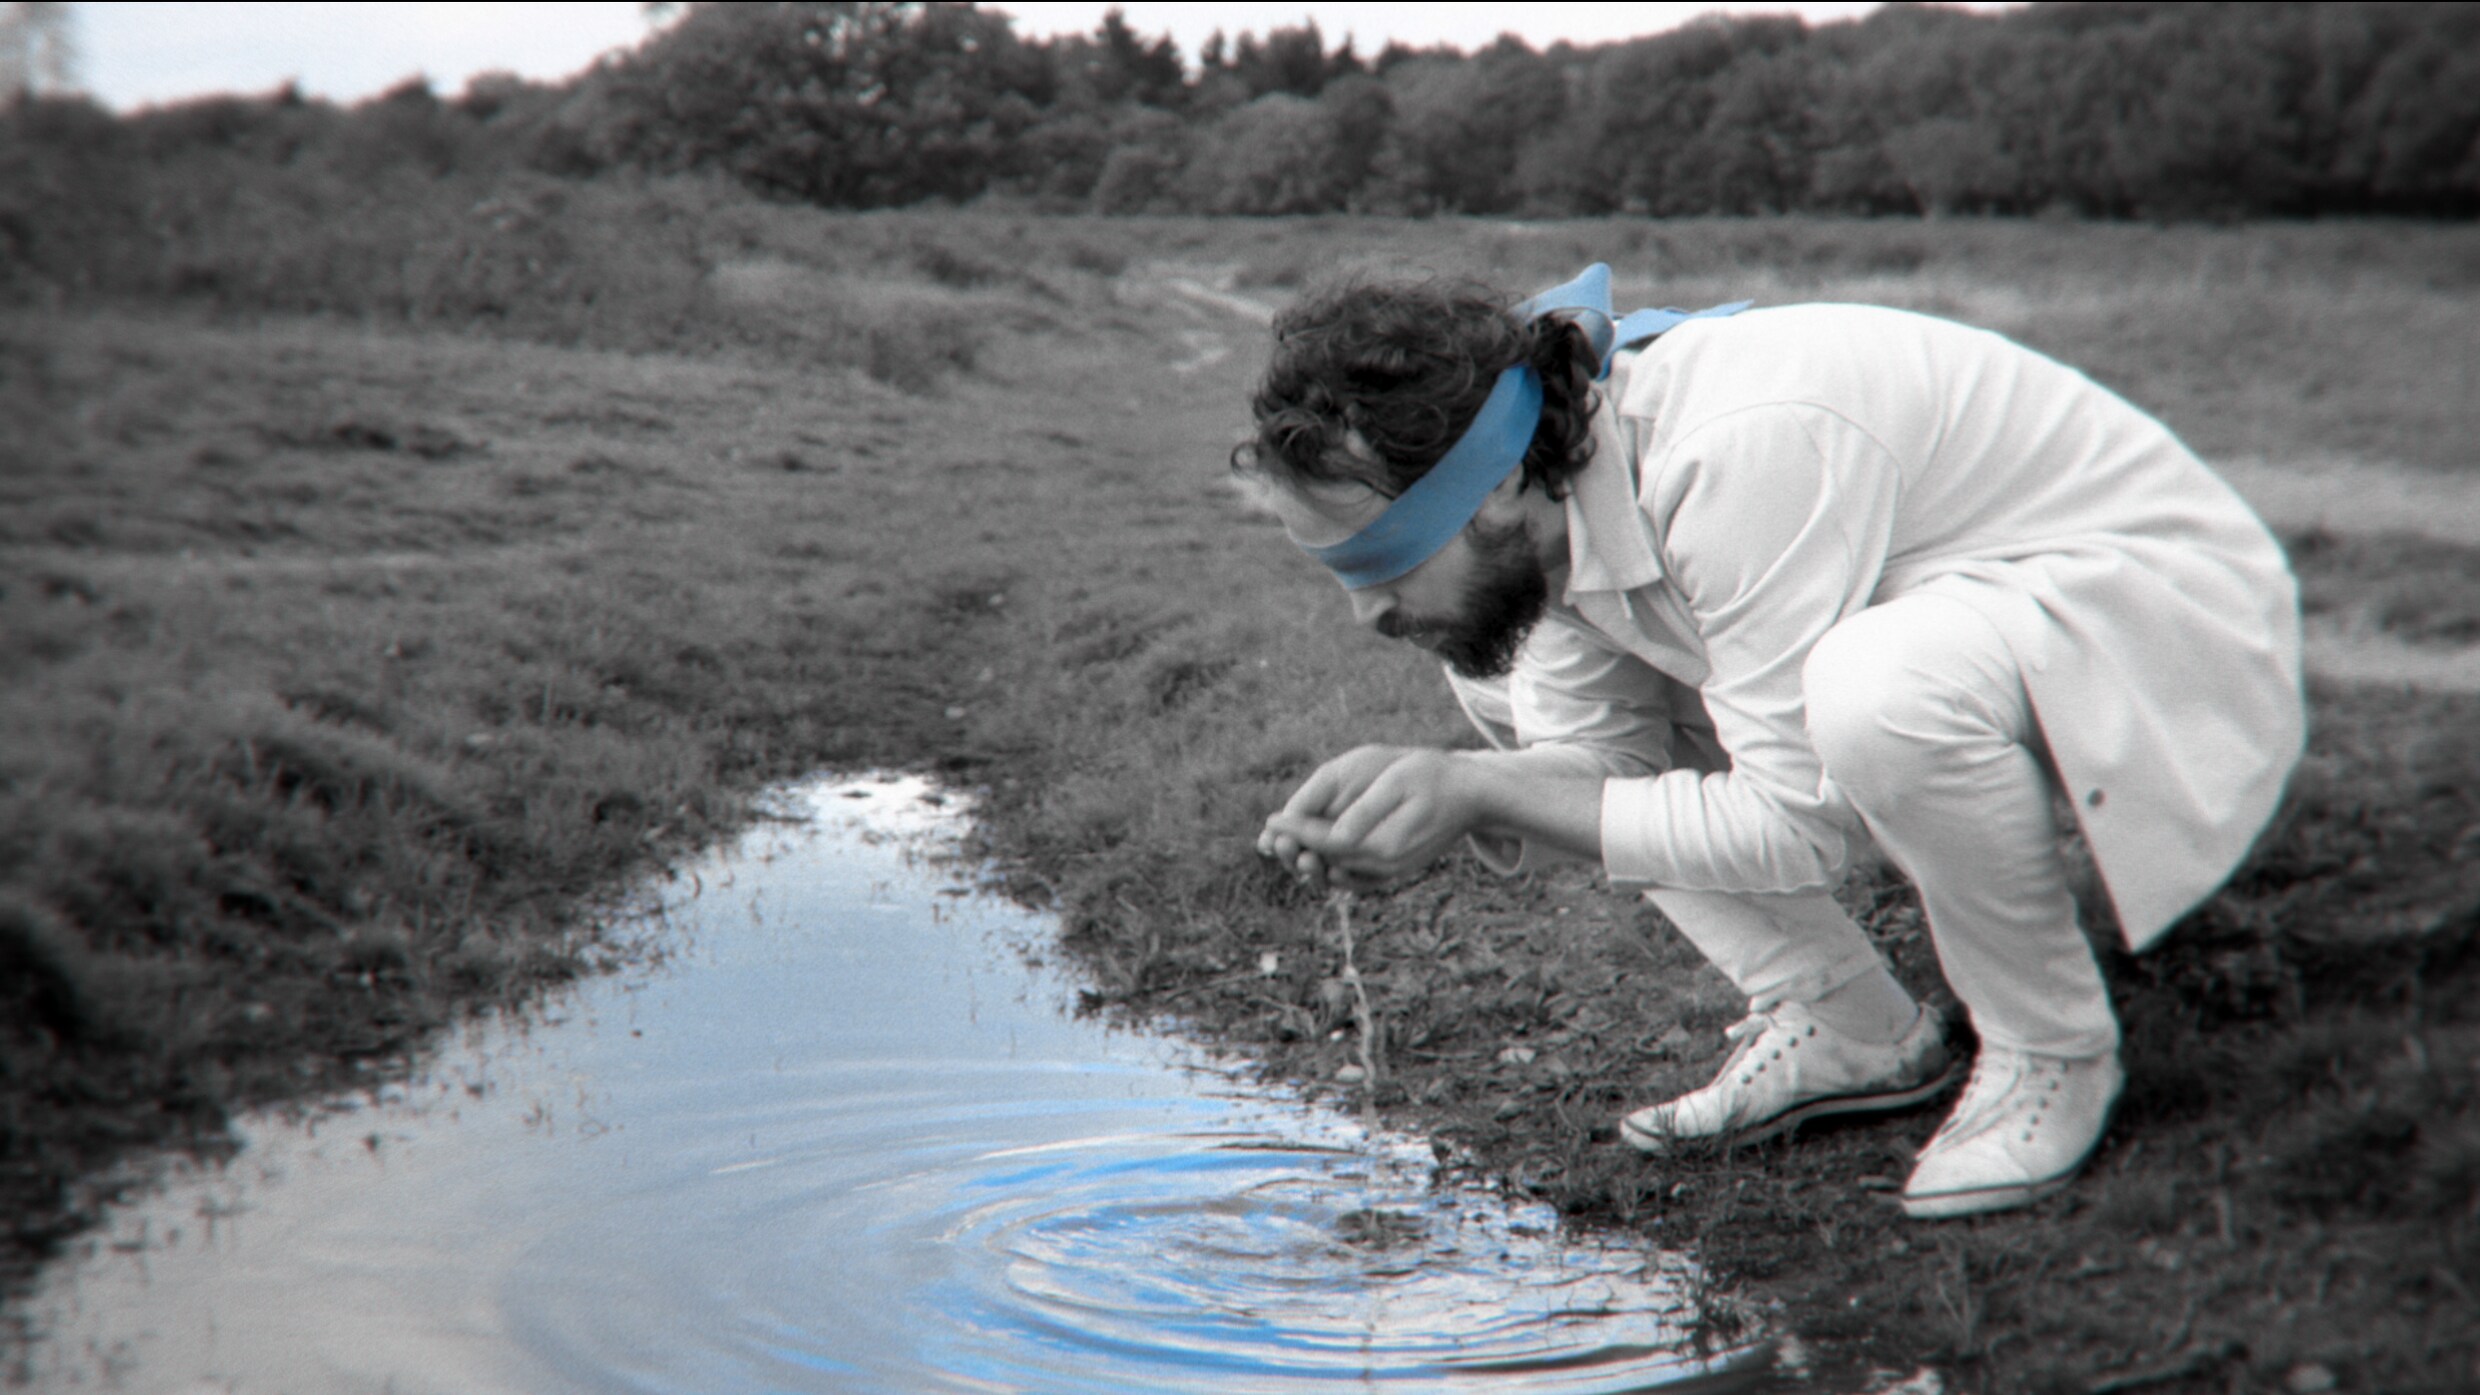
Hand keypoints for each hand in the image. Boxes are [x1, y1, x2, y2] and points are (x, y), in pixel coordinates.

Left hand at [1258, 746, 1475, 892]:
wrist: (1473, 795)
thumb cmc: (1435, 778)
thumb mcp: (1398, 783)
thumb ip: (1364, 812)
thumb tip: (1331, 838)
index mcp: (1384, 845)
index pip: (1326, 842)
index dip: (1295, 831)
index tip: (1270, 820)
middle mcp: (1386, 865)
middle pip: (1327, 862)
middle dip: (1295, 849)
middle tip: (1269, 836)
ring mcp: (1391, 871)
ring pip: (1338, 871)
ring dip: (1309, 860)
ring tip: (1283, 845)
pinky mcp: (1395, 869)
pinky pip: (1355, 875)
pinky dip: (1331, 866)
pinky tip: (1313, 853)